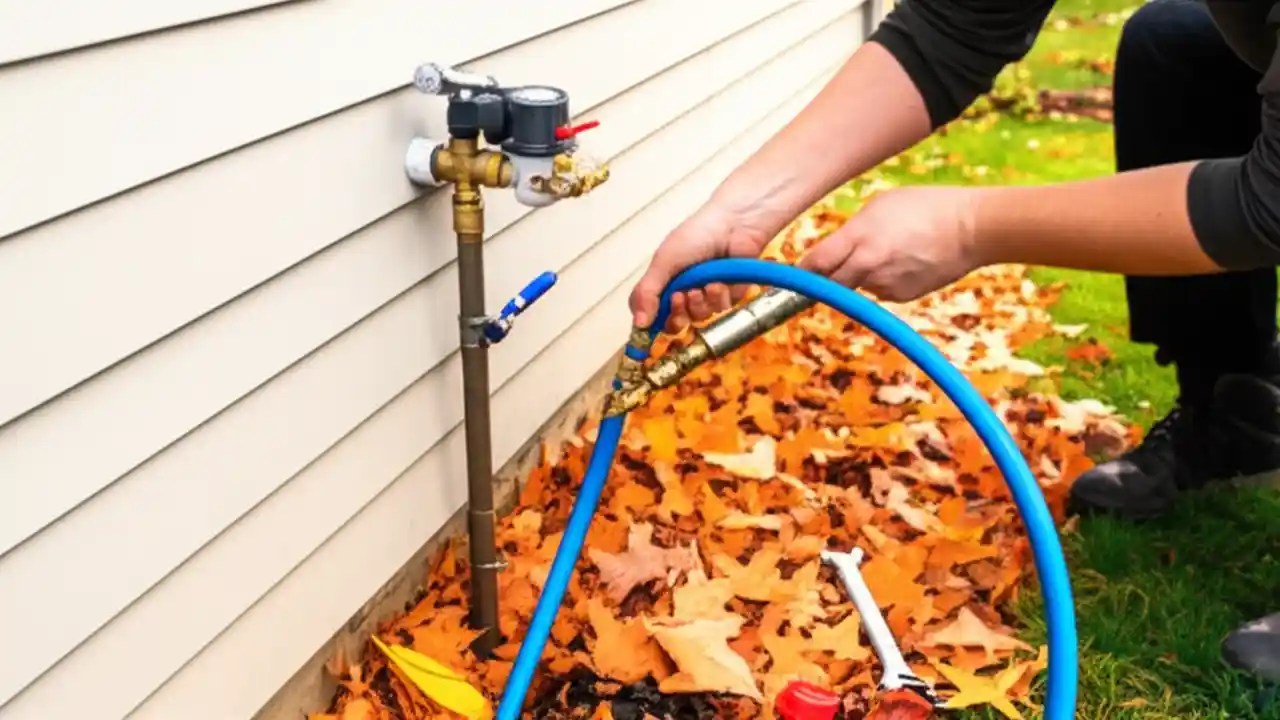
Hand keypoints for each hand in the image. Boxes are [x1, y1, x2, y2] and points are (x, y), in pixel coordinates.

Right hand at [629, 202, 773, 331]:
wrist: (733, 224)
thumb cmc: (696, 235)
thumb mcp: (664, 262)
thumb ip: (647, 293)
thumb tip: (639, 324)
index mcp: (666, 282)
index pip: (652, 312)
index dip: (652, 322)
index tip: (649, 325)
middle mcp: (685, 291)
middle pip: (676, 322)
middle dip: (677, 314)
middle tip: (679, 298)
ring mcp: (707, 294)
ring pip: (698, 317)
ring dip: (698, 304)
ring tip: (700, 286)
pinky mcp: (729, 295)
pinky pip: (720, 309)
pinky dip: (717, 297)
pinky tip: (718, 282)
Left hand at [798, 185, 982, 301]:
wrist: (972, 229)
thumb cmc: (926, 207)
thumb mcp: (879, 207)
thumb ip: (851, 232)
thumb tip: (832, 251)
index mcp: (859, 239)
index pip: (815, 265)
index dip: (799, 273)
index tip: (787, 278)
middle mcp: (868, 266)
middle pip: (829, 285)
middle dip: (822, 281)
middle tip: (818, 275)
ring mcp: (885, 285)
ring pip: (856, 287)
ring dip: (858, 276)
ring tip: (887, 251)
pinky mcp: (901, 297)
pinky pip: (879, 292)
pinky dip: (883, 281)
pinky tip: (904, 261)